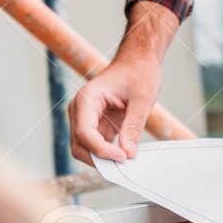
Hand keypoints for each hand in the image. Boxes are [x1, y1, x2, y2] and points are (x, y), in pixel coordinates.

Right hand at [69, 51, 161, 165]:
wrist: (139, 60)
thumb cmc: (139, 72)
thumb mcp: (142, 98)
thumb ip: (133, 126)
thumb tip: (127, 153)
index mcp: (87, 99)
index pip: (84, 132)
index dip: (100, 150)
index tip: (122, 157)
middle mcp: (81, 110)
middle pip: (80, 145)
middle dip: (99, 158)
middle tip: (124, 162)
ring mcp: (86, 118)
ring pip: (86, 148)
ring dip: (103, 158)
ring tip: (127, 159)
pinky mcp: (96, 124)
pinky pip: (97, 144)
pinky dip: (108, 152)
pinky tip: (125, 154)